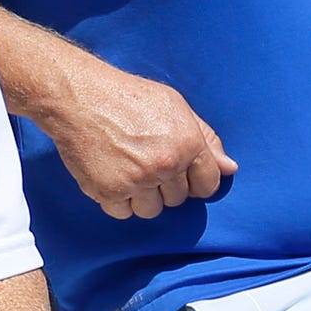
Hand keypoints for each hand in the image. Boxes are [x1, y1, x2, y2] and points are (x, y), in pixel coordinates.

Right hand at [38, 58, 233, 220]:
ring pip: (151, 210)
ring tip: (128, 170)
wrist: (80, 97)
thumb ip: (206, 139)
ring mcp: (137, 181)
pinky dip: (117, 200)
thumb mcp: (176, 106)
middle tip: (146, 161)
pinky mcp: (109, 191)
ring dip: (142, 196)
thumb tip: (230, 168)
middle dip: (165, 185)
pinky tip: (112, 176)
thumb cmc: (128, 97)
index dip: (195, 181)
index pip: (207, 185)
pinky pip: (123, 213)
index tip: (180, 174)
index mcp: (188, 144)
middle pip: (178, 199)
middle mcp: (166, 165)